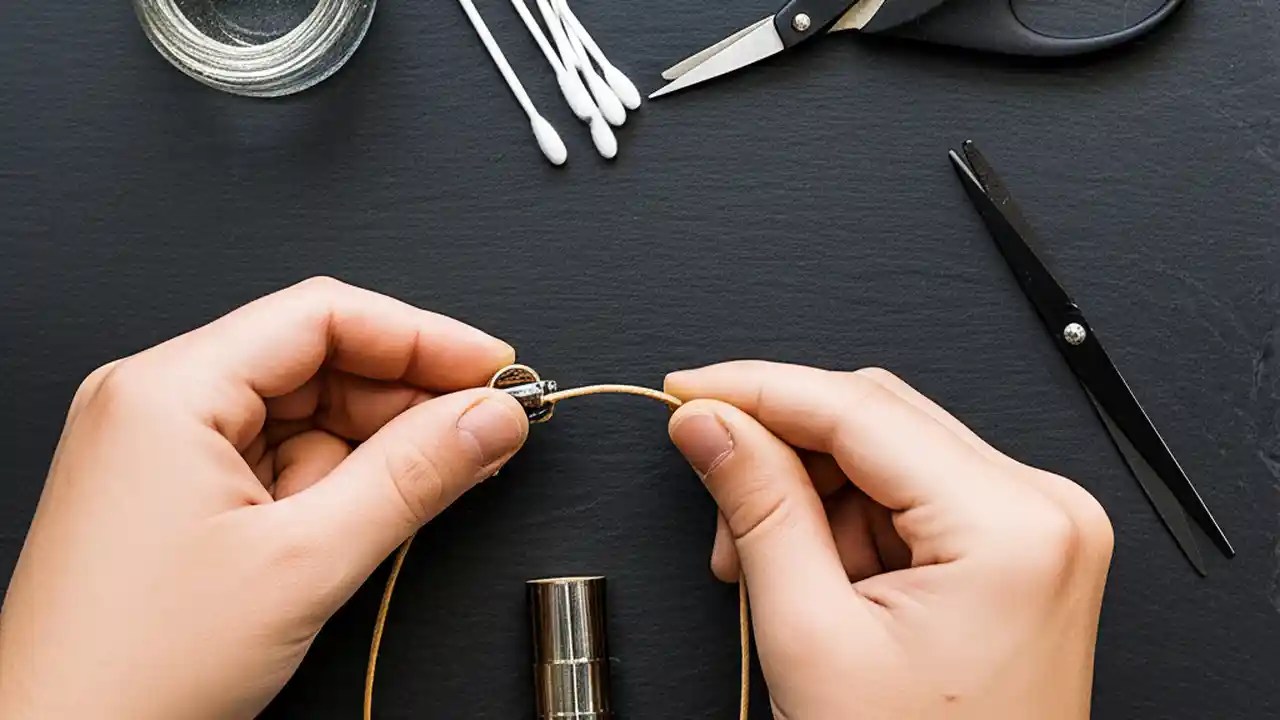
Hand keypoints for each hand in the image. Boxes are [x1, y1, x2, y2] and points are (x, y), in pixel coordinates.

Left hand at [0, 278, 529, 719]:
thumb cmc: (132, 672)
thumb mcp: (306, 562)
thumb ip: (414, 475)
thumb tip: (489, 416)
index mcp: (168, 391)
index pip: (323, 317)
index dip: (422, 336)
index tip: (493, 368)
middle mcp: (156, 404)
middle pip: (315, 362)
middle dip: (402, 400)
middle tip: (480, 434)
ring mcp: (161, 450)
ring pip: (301, 416)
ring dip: (367, 454)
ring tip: (409, 501)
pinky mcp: (173, 495)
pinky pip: (275, 461)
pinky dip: (328, 487)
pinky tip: (348, 528)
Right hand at [666, 361, 1114, 719]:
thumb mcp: (813, 637)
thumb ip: (759, 507)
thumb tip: (712, 423)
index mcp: (1011, 525)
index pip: (858, 408)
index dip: (757, 389)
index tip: (689, 389)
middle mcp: (1042, 509)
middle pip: (876, 419)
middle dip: (783, 454)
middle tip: (718, 495)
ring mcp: (1039, 528)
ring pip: (887, 455)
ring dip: (810, 497)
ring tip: (768, 571)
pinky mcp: (1020, 549)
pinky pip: (913, 496)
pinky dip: (848, 526)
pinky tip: (817, 578)